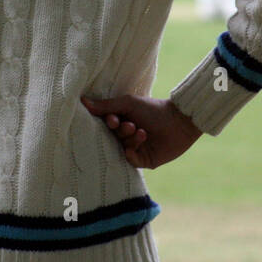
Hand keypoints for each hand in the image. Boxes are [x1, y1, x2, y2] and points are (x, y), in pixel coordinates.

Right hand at [80, 94, 202, 169]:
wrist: (179, 122)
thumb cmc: (154, 109)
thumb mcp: (128, 104)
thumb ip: (105, 105)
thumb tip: (82, 100)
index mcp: (122, 120)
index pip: (106, 125)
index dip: (108, 123)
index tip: (113, 120)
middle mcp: (127, 135)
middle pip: (113, 137)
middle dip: (121, 131)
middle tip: (130, 125)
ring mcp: (136, 148)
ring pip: (121, 148)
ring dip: (130, 140)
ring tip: (141, 131)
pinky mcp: (144, 160)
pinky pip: (130, 160)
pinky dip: (132, 153)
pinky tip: (139, 144)